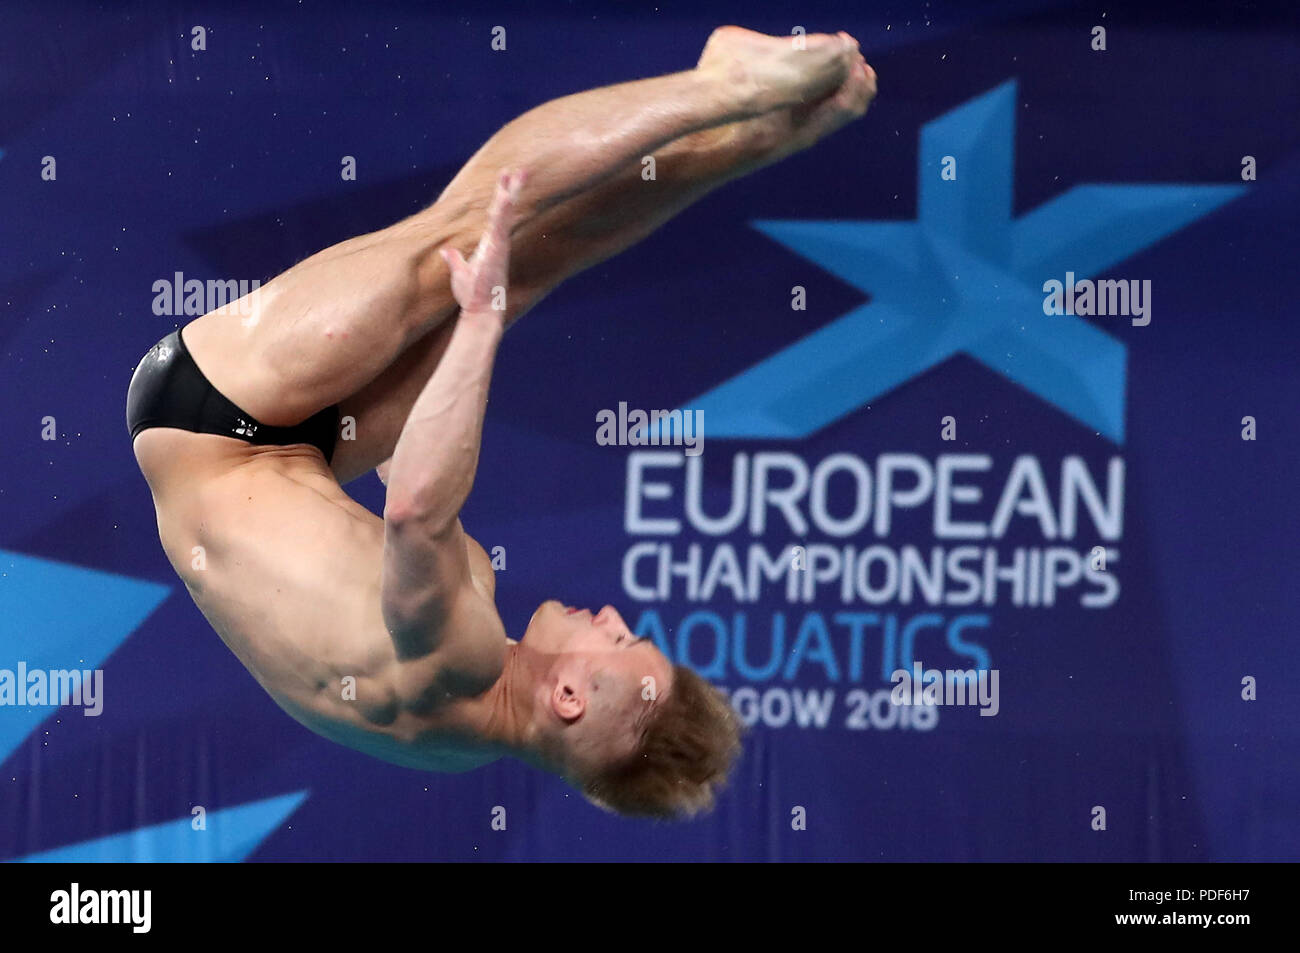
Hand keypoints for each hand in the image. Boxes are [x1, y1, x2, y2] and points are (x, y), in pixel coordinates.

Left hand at [439, 168, 525, 316]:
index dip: (501, 198)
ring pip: (506, 213)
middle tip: (521, 169)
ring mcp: (499, 245)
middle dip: (512, 189)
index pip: (496, 217)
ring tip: (518, 172)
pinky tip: (505, 195)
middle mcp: (498, 243)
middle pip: (505, 210)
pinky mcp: (498, 250)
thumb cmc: (472, 297)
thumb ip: (454, 260)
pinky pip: (501, 225)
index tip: (505, 180)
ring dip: (511, 192)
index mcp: (490, 245)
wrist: (481, 312)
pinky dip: (503, 210)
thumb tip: (445, 251)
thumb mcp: (459, 273)